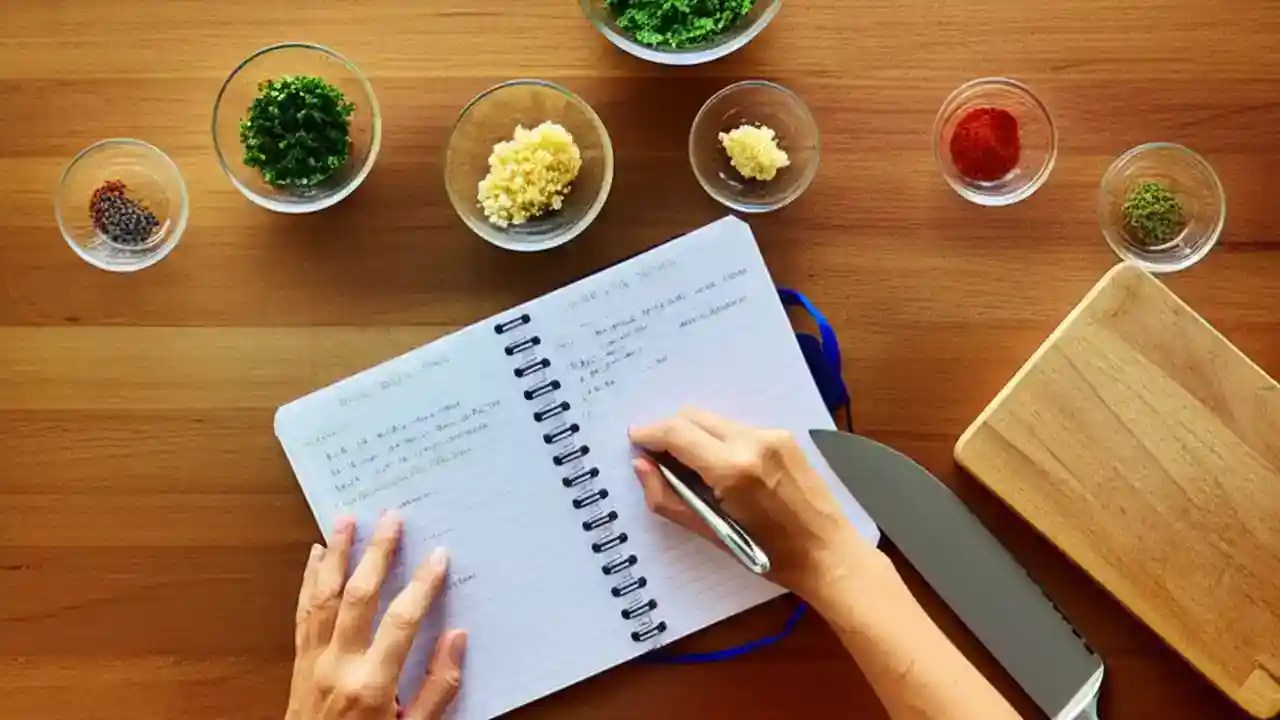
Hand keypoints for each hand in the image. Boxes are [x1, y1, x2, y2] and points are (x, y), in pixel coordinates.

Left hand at [287, 513, 466, 719]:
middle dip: (376, 553)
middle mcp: (338, 665)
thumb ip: (438, 689)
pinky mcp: (299, 662)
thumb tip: (458, 638)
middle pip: (358, 596)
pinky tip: (317, 555)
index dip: (422, 585)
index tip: (438, 555)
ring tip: (347, 519)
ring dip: (337, 555)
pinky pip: (304, 612)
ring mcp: (313, 661)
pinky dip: (310, 580)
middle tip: (391, 518)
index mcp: (372, 684)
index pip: (401, 621)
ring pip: (324, 595)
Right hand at [629, 408, 871, 601]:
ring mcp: (772, 435)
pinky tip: (721, 469)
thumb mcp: (712, 533)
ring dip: (694, 435)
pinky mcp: (784, 436)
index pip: (676, 432)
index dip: (649, 433)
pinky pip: (738, 429)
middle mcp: (753, 441)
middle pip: (693, 416)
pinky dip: (719, 441)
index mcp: (732, 469)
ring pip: (715, 420)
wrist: (828, 552)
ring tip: (688, 467)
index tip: (634, 440)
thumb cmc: (770, 555)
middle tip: (656, 455)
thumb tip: (641, 466)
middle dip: (668, 430)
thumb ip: (668, 498)